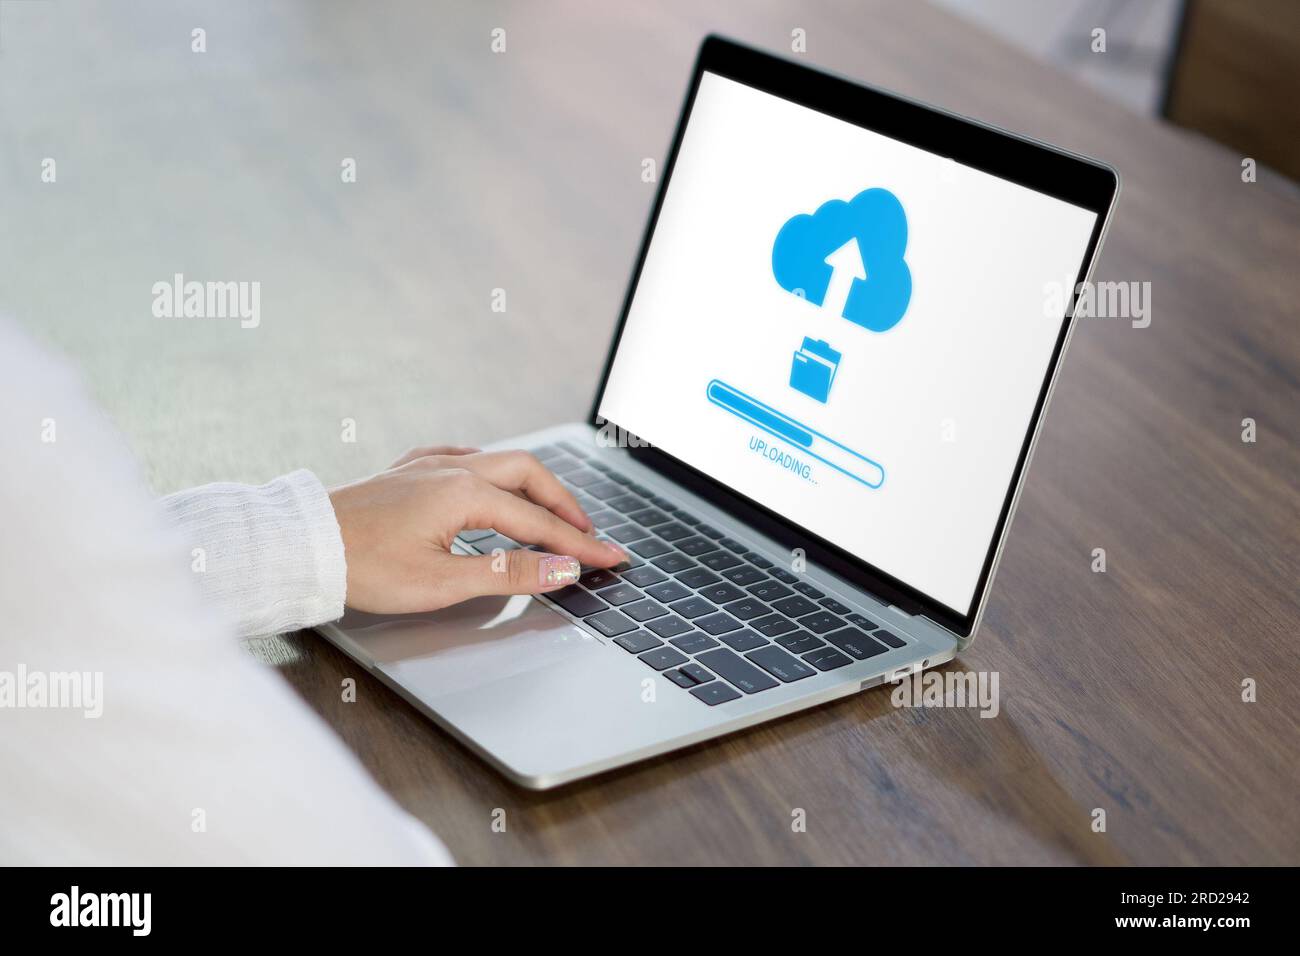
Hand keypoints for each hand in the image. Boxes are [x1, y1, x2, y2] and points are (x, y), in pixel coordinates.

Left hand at [328, 445, 626, 613]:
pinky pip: (462, 458)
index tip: (611, 558)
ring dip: (532, 486)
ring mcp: (426, 466)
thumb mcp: (442, 581)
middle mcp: (451, 469)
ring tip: (550, 512)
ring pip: (498, 463)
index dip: (579, 544)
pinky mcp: (405, 472)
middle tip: (586, 534)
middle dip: (564, 504)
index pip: (539, 522)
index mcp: (464, 493)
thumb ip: (508, 572)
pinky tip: (487, 479)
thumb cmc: (363, 567)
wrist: (301, 546)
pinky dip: (490, 470)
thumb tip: (561, 569)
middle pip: (528, 475)